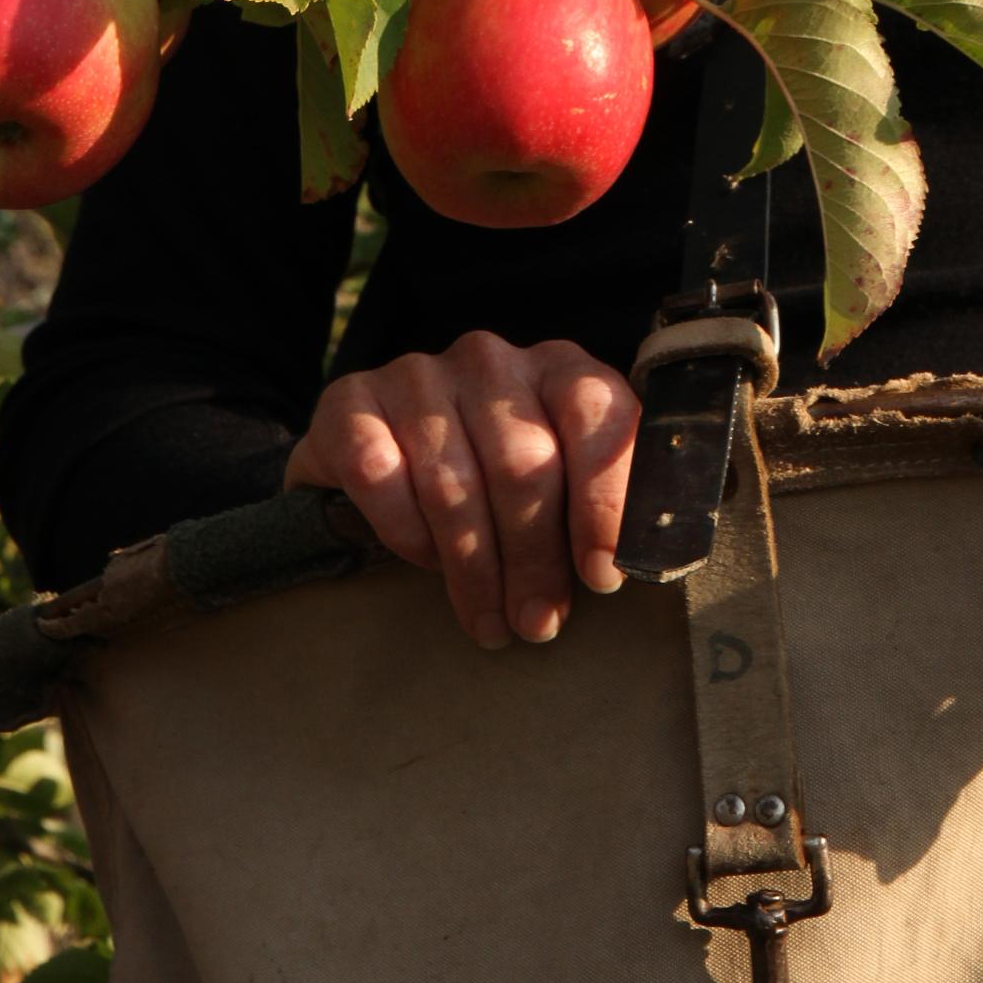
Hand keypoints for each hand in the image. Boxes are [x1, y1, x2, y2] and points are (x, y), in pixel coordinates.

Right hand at [284, 331, 639, 650]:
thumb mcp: (562, 484)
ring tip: (490, 623)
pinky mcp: (350, 400)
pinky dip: (405, 531)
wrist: (383, 454)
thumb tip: (633, 568)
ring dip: (474, 567)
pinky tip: (422, 563)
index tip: (603, 576)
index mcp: (559, 367)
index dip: (605, 500)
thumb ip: (605, 506)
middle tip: (538, 623)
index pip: (597, 416)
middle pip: (524, 462)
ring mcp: (417, 374)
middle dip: (535, 557)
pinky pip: (379, 473)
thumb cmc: (497, 483)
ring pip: (453, 480)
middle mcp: (489, 358)